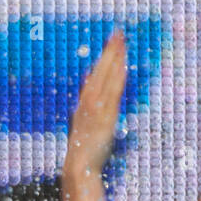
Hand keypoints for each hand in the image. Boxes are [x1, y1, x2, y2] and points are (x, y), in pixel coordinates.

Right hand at [65, 29, 127, 175]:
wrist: (78, 167)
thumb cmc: (83, 151)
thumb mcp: (83, 126)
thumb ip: (87, 107)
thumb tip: (91, 91)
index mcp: (83, 104)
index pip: (94, 76)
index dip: (102, 59)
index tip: (110, 44)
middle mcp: (88, 102)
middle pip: (99, 71)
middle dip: (108, 52)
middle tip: (117, 34)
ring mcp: (96, 108)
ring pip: (106, 78)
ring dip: (114, 59)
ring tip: (121, 42)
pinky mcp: (104, 116)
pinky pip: (112, 92)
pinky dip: (116, 78)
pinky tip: (122, 66)